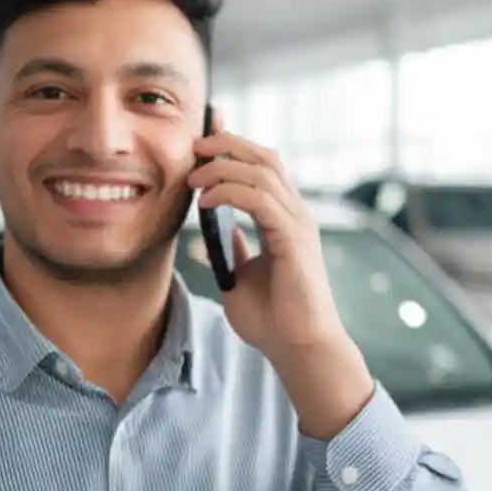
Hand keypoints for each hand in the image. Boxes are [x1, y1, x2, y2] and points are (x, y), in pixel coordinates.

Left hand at [187, 121, 374, 438]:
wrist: (297, 347)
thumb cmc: (273, 319)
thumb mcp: (242, 276)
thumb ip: (233, 249)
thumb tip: (216, 232)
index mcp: (286, 219)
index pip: (263, 167)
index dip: (234, 147)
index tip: (201, 143)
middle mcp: (296, 214)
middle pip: (265, 158)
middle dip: (228, 143)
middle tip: (194, 145)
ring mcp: (298, 224)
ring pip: (262, 172)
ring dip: (222, 168)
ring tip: (193, 177)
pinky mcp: (294, 239)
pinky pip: (259, 200)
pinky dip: (229, 193)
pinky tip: (205, 203)